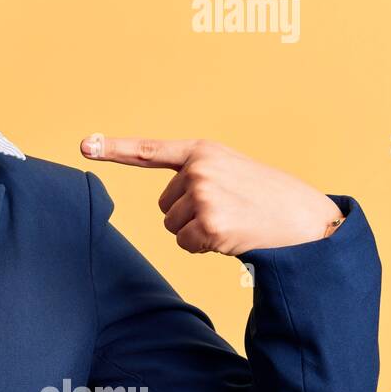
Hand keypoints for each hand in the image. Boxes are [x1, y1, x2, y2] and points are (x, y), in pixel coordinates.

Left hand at [79, 135, 343, 253]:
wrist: (306, 221)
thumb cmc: (266, 198)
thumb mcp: (230, 171)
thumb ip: (196, 175)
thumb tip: (168, 205)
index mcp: (202, 151)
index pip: (149, 151)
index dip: (112, 148)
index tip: (84, 144)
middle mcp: (198, 169)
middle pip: (163, 205)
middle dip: (189, 214)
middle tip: (228, 210)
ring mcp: (203, 196)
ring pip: (172, 227)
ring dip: (197, 232)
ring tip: (233, 221)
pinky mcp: (209, 224)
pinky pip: (185, 244)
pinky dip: (204, 247)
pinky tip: (232, 236)